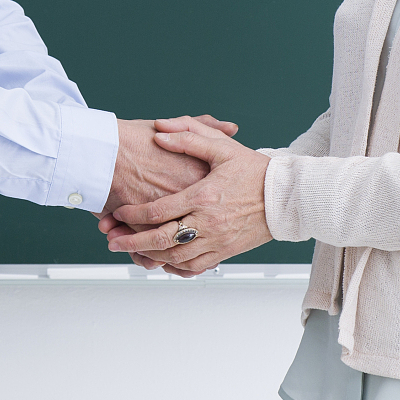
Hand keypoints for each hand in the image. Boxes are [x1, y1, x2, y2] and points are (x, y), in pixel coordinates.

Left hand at [106, 118, 272, 273]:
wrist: (287, 197)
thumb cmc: (256, 171)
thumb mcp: (222, 147)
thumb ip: (189, 136)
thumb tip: (160, 131)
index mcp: (204, 196)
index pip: (159, 210)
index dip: (133, 213)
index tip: (118, 212)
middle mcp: (208, 223)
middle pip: (161, 240)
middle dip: (131, 242)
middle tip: (111, 240)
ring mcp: (217, 241)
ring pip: (174, 258)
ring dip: (148, 257)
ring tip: (129, 251)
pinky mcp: (225, 252)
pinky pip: (194, 267)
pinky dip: (173, 267)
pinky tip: (160, 261)